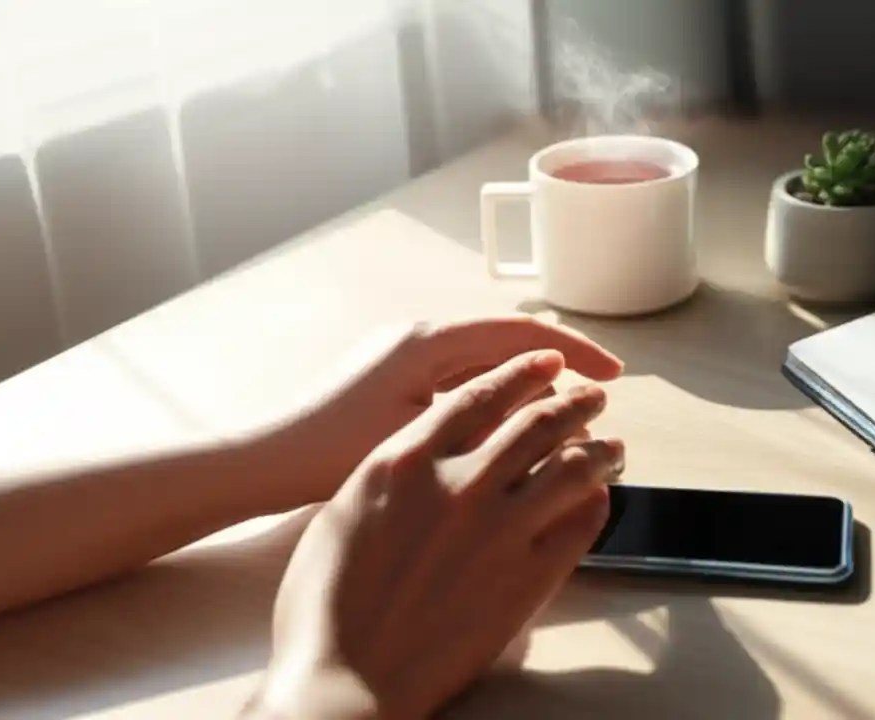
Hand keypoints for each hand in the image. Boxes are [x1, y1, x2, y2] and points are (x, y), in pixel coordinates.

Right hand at [251, 351, 623, 718]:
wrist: (347, 680)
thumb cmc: (326, 604)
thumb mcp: (343, 512)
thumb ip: (393, 472)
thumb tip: (424, 453)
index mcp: (407, 460)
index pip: (480, 395)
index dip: (522, 373)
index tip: (547, 364)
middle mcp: (461, 483)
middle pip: (537, 423)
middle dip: (574, 403)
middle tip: (594, 397)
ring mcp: (501, 529)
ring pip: (572, 468)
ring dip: (600, 450)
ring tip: (613, 445)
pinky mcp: (529, 578)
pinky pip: (580, 526)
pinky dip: (596, 505)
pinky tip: (601, 499)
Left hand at [257, 317, 622, 510]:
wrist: (261, 461)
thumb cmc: (333, 450)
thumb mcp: (422, 434)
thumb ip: (488, 415)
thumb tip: (549, 407)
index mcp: (428, 343)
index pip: (521, 335)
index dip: (576, 353)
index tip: (613, 376)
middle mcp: (417, 338)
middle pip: (506, 341)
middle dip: (558, 365)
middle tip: (597, 398)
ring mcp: (401, 356)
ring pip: (484, 360)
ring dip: (527, 383)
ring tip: (564, 414)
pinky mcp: (390, 380)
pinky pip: (459, 377)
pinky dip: (495, 395)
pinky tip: (509, 426)